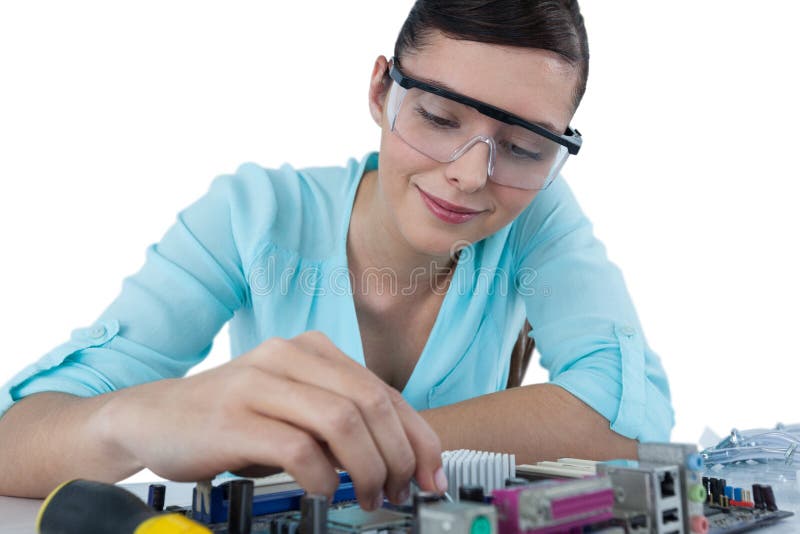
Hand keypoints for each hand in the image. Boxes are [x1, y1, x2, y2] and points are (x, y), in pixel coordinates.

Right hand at [101, 331, 444, 508]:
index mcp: (312, 349)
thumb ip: (340, 421)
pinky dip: (321, 475)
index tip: (432, 474)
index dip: (417, 436)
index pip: (384, 390)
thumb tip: (402, 460)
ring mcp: (260, 382)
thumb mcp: (293, 409)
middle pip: (371, 402)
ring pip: (342, 420)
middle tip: (398, 492)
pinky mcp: (233, 417)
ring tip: (367, 496)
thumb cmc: (232, 419)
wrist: (153, 418)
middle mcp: (290, 355)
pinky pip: (298, 447)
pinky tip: (320, 490)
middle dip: (398, 455)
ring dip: (367, 467)